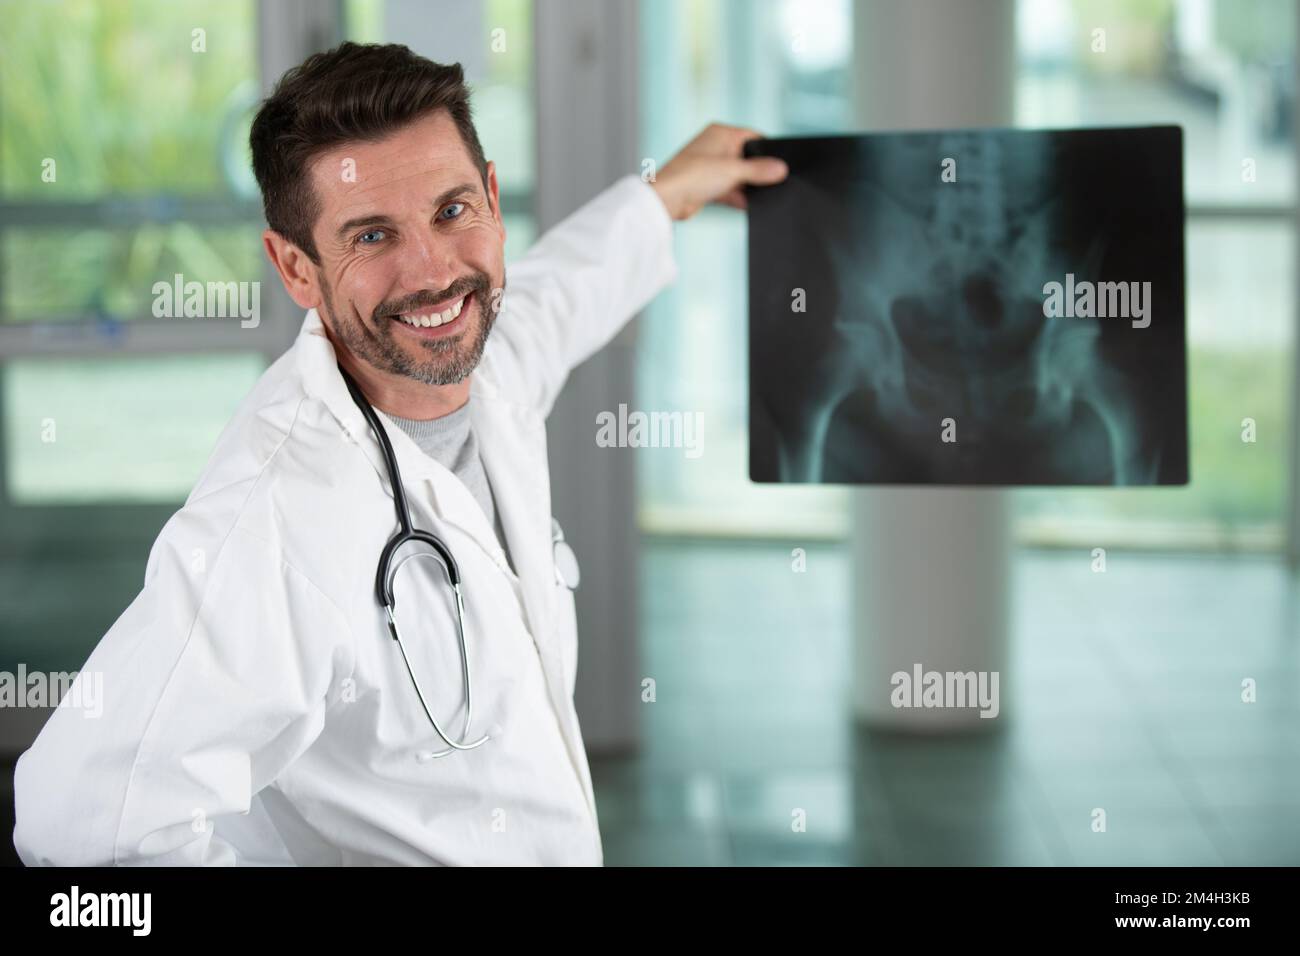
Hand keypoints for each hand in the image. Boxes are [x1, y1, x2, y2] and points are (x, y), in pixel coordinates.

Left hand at [649, 123, 788, 220]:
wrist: (666, 200)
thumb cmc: (693, 176)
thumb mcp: (733, 170)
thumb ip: (759, 170)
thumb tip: (781, 169)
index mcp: (720, 133)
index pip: (752, 137)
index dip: (767, 150)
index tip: (781, 164)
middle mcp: (715, 146)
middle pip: (747, 158)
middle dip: (757, 172)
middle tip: (772, 183)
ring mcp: (710, 167)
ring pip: (738, 176)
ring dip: (746, 187)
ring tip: (760, 196)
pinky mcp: (707, 186)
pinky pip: (729, 190)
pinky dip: (737, 197)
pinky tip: (748, 205)